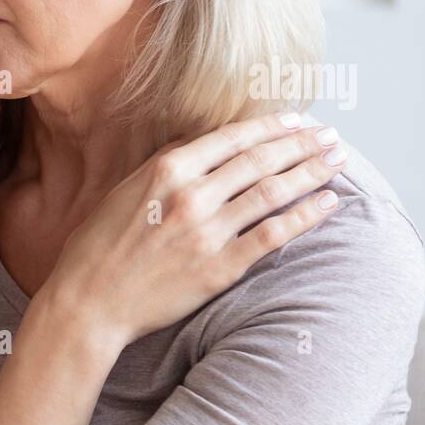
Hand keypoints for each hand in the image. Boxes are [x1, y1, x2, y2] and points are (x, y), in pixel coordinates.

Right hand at [40, 112, 345, 347]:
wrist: (88, 304)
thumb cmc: (98, 248)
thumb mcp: (124, 191)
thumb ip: (164, 165)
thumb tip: (201, 140)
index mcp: (165, 170)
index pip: (233, 138)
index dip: (271, 126)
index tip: (297, 120)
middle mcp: (191, 195)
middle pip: (261, 160)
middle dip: (302, 144)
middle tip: (329, 136)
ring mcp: (207, 232)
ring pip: (273, 192)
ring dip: (312, 172)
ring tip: (337, 160)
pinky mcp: (219, 267)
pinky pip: (273, 235)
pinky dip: (305, 216)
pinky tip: (327, 203)